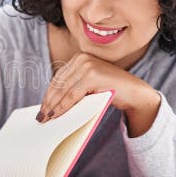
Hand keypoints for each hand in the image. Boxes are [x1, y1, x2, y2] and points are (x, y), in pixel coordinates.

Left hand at [37, 52, 160, 136]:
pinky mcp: (92, 75)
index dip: (48, 94)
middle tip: (40, 117)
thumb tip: (50, 103)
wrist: (134, 92)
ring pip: (64, 90)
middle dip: (49, 102)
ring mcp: (87, 65)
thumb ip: (73, 87)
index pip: (58, 78)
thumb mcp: (88, 86)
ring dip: (53, 106)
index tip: (41, 107)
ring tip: (46, 118)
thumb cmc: (110, 90)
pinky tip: (56, 115)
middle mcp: (82, 58)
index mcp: (79, 58)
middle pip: (59, 84)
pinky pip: (72, 95)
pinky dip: (63, 107)